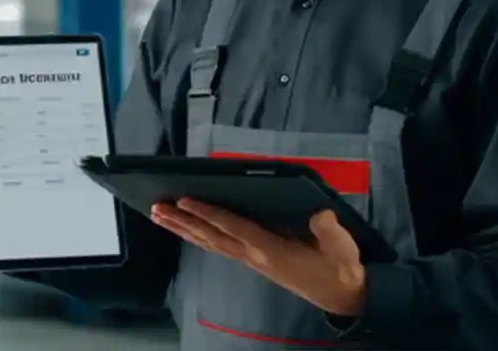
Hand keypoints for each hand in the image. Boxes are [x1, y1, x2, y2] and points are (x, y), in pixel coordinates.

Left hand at [151, 199, 366, 317]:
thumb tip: (319, 214)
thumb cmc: (340, 269)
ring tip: (158, 215)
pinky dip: (197, 235)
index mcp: (271, 249)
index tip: (185, 200)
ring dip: (182, 228)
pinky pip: (218, 246)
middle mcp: (253, 255)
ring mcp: (250, 260)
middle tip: (155, 207)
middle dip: (182, 221)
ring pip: (209, 242)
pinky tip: (186, 229)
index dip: (208, 212)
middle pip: (209, 236)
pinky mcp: (252, 261)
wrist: (342, 297)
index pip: (233, 227)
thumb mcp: (342, 249)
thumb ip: (330, 231)